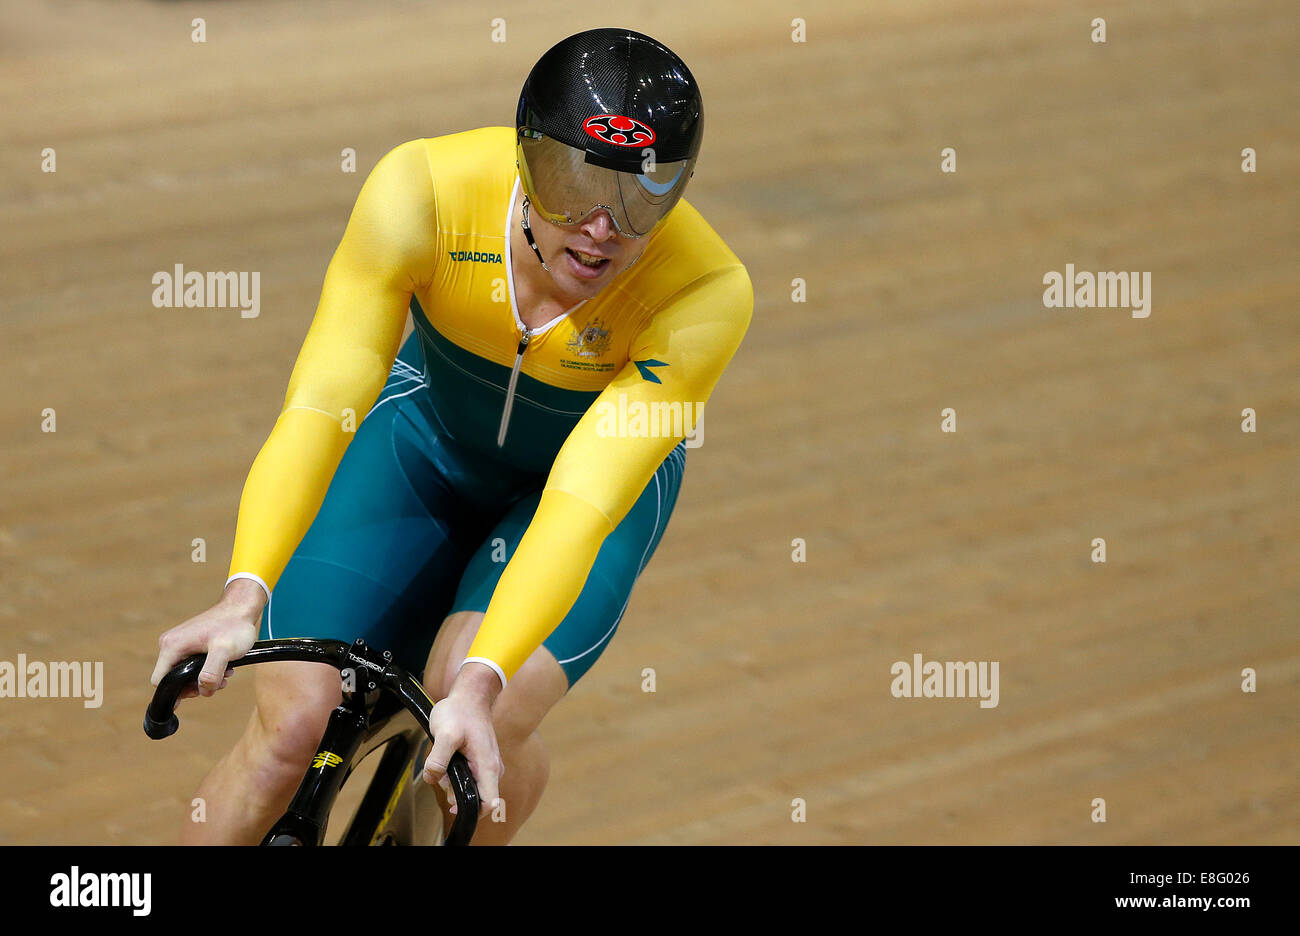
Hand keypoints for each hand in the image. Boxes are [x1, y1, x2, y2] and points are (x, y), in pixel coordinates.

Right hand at [151, 578, 264, 698]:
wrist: (241, 609)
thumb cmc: (233, 626)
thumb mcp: (224, 651)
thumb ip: (211, 672)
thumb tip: (203, 690)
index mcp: (171, 646)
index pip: (160, 681)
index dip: (177, 692)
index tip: (198, 690)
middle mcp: (171, 644)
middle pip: (174, 679)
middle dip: (196, 685)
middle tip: (218, 683)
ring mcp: (180, 644)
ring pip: (186, 674)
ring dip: (205, 679)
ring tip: (225, 674)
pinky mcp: (190, 644)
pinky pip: (192, 666)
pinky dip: (207, 670)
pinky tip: (224, 668)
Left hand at [422, 663, 503, 817]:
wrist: (470, 696)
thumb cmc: (460, 712)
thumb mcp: (444, 734)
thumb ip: (438, 759)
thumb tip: (433, 778)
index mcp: (488, 766)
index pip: (489, 803)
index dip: (473, 811)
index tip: (455, 806)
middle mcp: (492, 769)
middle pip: (476, 798)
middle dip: (455, 792)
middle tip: (441, 773)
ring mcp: (487, 766)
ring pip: (470, 788)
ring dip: (453, 782)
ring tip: (443, 760)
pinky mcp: (481, 762)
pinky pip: (468, 778)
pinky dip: (455, 774)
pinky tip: (447, 759)